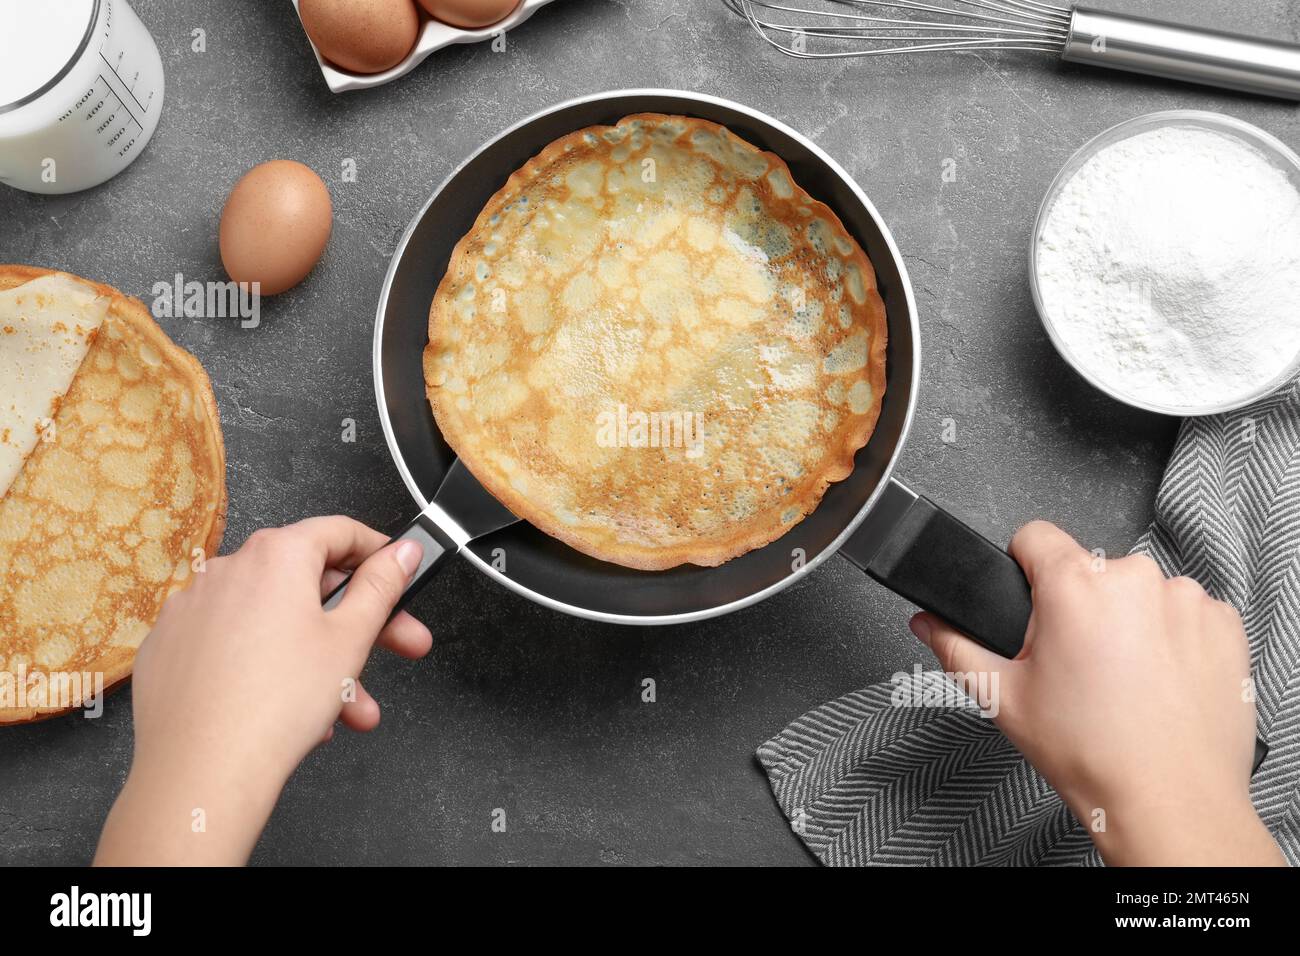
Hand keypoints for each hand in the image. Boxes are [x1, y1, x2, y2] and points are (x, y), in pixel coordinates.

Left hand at [95, 517, 431, 865]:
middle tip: (396, 644)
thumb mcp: (351, 639)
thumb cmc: (273, 706)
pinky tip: (291, 707)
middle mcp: (228, 569)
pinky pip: (234, 645)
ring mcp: (193, 607)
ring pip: (274, 622)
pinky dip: (267, 666)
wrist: (201, 770)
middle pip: (309, 584)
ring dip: (318, 657)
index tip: (398, 572)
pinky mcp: (171, 645)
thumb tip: (400, 553)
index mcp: (275, 556)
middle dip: (359, 622)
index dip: (378, 552)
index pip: (340, 532)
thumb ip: (382, 586)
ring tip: (349, 704)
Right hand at [909, 520, 1282, 865]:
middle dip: (1078, 607)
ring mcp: (1186, 599)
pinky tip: (1158, 682)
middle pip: (1090, 570)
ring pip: (1138, 592)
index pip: (1035, 535)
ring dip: (1128, 621)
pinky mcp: (1224, 624)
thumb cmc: (1092, 754)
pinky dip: (1172, 639)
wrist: (1168, 802)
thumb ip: (955, 647)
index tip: (1032, 602)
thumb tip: (927, 621)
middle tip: (1076, 664)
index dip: (1023, 567)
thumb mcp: (1003, 698)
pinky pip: (1185, 613)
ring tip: (1122, 679)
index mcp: (1075, 586)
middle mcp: (1135, 579)